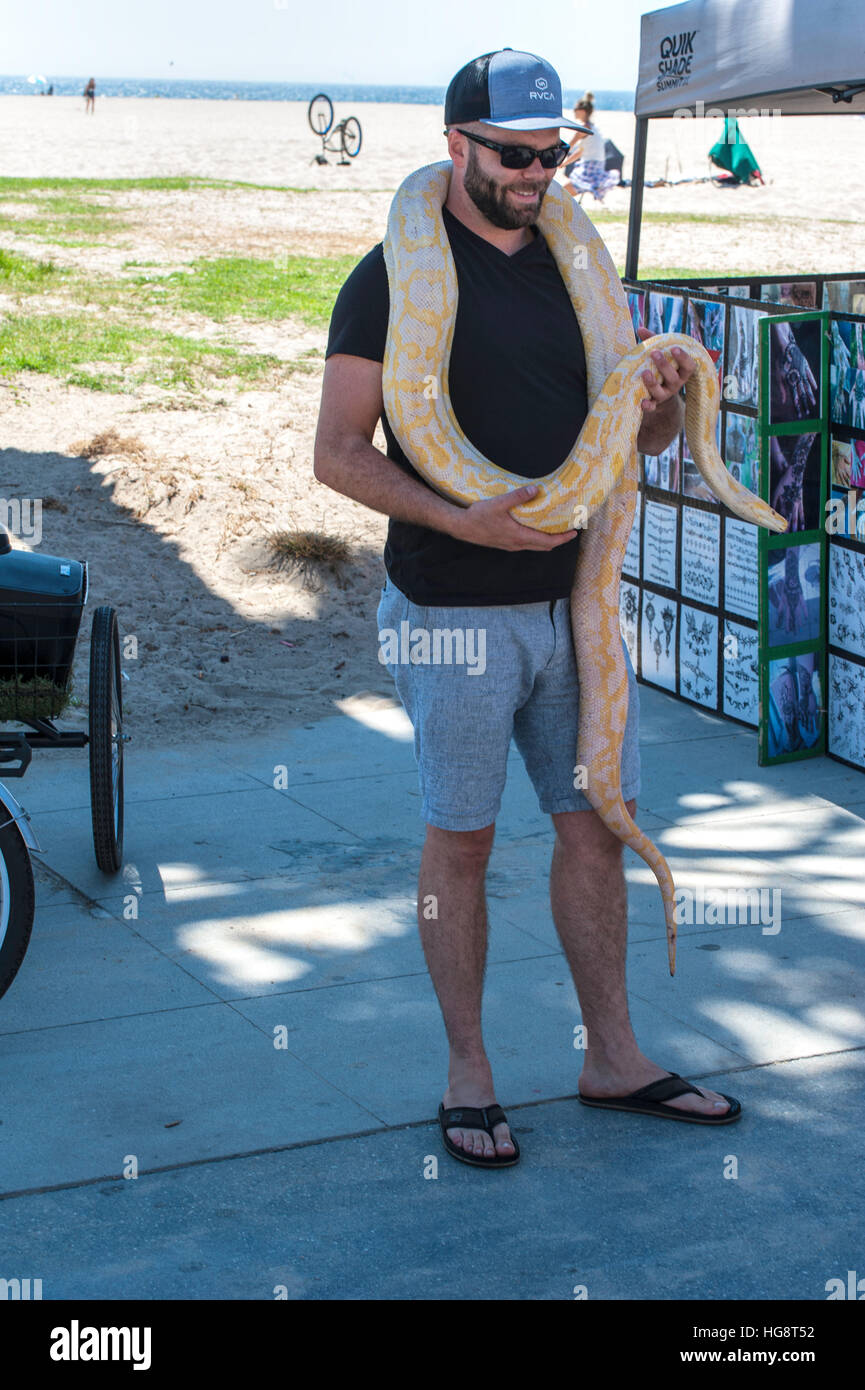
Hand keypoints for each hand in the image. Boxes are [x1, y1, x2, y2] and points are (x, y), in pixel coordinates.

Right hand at [451, 484, 578, 550]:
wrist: (461, 527)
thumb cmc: (478, 516)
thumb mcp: (499, 503)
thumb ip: (518, 496)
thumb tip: (536, 489)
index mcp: (519, 536)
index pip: (547, 541)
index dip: (563, 538)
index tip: (574, 532)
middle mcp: (517, 544)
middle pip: (544, 546)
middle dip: (558, 539)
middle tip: (569, 530)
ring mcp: (511, 545)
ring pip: (535, 546)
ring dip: (547, 540)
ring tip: (555, 529)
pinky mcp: (505, 543)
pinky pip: (526, 543)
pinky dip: (536, 538)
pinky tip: (534, 528)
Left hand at [636, 325, 694, 412]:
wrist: (659, 393)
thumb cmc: (662, 367)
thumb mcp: (661, 353)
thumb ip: (653, 341)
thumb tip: (640, 328)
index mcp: (682, 371)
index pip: (689, 365)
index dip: (683, 357)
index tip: (674, 348)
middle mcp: (676, 384)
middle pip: (673, 377)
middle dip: (664, 365)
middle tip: (654, 353)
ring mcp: (665, 395)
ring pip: (661, 391)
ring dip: (653, 383)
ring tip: (645, 372)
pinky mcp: (655, 404)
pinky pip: (652, 407)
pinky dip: (648, 406)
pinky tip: (642, 402)